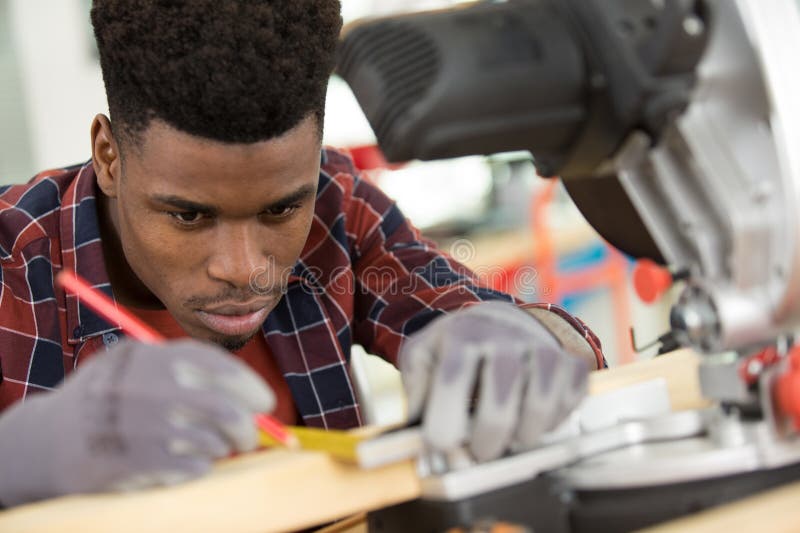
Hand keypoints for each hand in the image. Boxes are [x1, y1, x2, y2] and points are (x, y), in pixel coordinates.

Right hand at [0, 339, 273, 505]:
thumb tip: (255, 399)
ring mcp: (128, 425)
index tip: (265, 402)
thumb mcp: (141, 368)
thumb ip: (190, 374)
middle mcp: (136, 386)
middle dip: (245, 426)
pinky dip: (198, 466)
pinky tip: (190, 463)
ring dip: (219, 448)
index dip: (246, 383)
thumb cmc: (114, 400)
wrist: (46, 440)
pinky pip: (185, 467)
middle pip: (217, 406)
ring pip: (206, 440)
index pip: (210, 362)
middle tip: (250, 438)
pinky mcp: (123, 462)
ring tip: (214, 449)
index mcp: (142, 355)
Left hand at [399, 302, 587, 461]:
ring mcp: (542, 348)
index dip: (444, 425)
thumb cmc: (457, 347)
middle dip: (485, 444)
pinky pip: (569, 404)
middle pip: (499, 406)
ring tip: (508, 437)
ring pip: (539, 409)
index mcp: (462, 334)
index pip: (452, 382)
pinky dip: (552, 422)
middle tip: (478, 453)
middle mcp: (504, 337)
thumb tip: (418, 435)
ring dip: (522, 436)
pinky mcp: (571, 362)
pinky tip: (533, 418)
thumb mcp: (423, 355)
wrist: (502, 320)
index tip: (439, 448)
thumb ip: (416, 390)